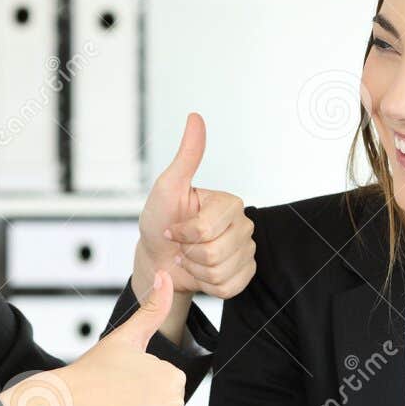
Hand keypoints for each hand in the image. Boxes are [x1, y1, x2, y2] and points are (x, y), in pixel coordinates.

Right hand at [0, 270, 184, 405]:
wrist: (63, 403)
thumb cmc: (90, 371)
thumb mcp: (126, 338)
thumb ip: (152, 309)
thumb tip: (165, 275)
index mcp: (173, 376)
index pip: (163, 395)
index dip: (139, 393)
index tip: (119, 386)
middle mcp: (174, 402)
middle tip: (113, 403)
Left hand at [134, 113, 255, 302]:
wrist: (158, 258)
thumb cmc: (159, 221)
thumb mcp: (168, 187)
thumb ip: (187, 155)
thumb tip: (195, 117)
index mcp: (230, 203)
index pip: (208, 228)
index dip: (183, 233)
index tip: (172, 227)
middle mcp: (244, 224)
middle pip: (216, 252)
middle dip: (189, 253)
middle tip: (181, 245)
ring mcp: (247, 251)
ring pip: (221, 272)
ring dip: (196, 270)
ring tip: (189, 258)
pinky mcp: (244, 274)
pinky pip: (229, 288)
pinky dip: (207, 285)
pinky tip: (200, 273)